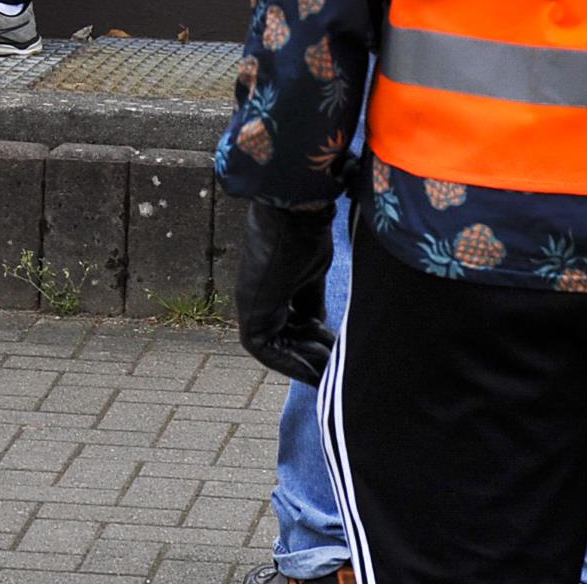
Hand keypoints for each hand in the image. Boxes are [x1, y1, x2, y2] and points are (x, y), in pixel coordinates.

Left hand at [235, 202, 336, 384]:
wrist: (295, 211)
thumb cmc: (305, 234)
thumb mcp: (311, 273)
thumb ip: (310, 300)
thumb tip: (316, 323)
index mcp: (270, 287)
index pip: (289, 324)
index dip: (310, 342)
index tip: (335, 350)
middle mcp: (257, 297)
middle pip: (282, 338)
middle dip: (309, 356)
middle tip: (335, 371)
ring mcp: (251, 303)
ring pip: (273, 347)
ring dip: (302, 362)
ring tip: (330, 375)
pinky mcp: (250, 307)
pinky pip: (263, 348)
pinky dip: (288, 360)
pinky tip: (314, 369)